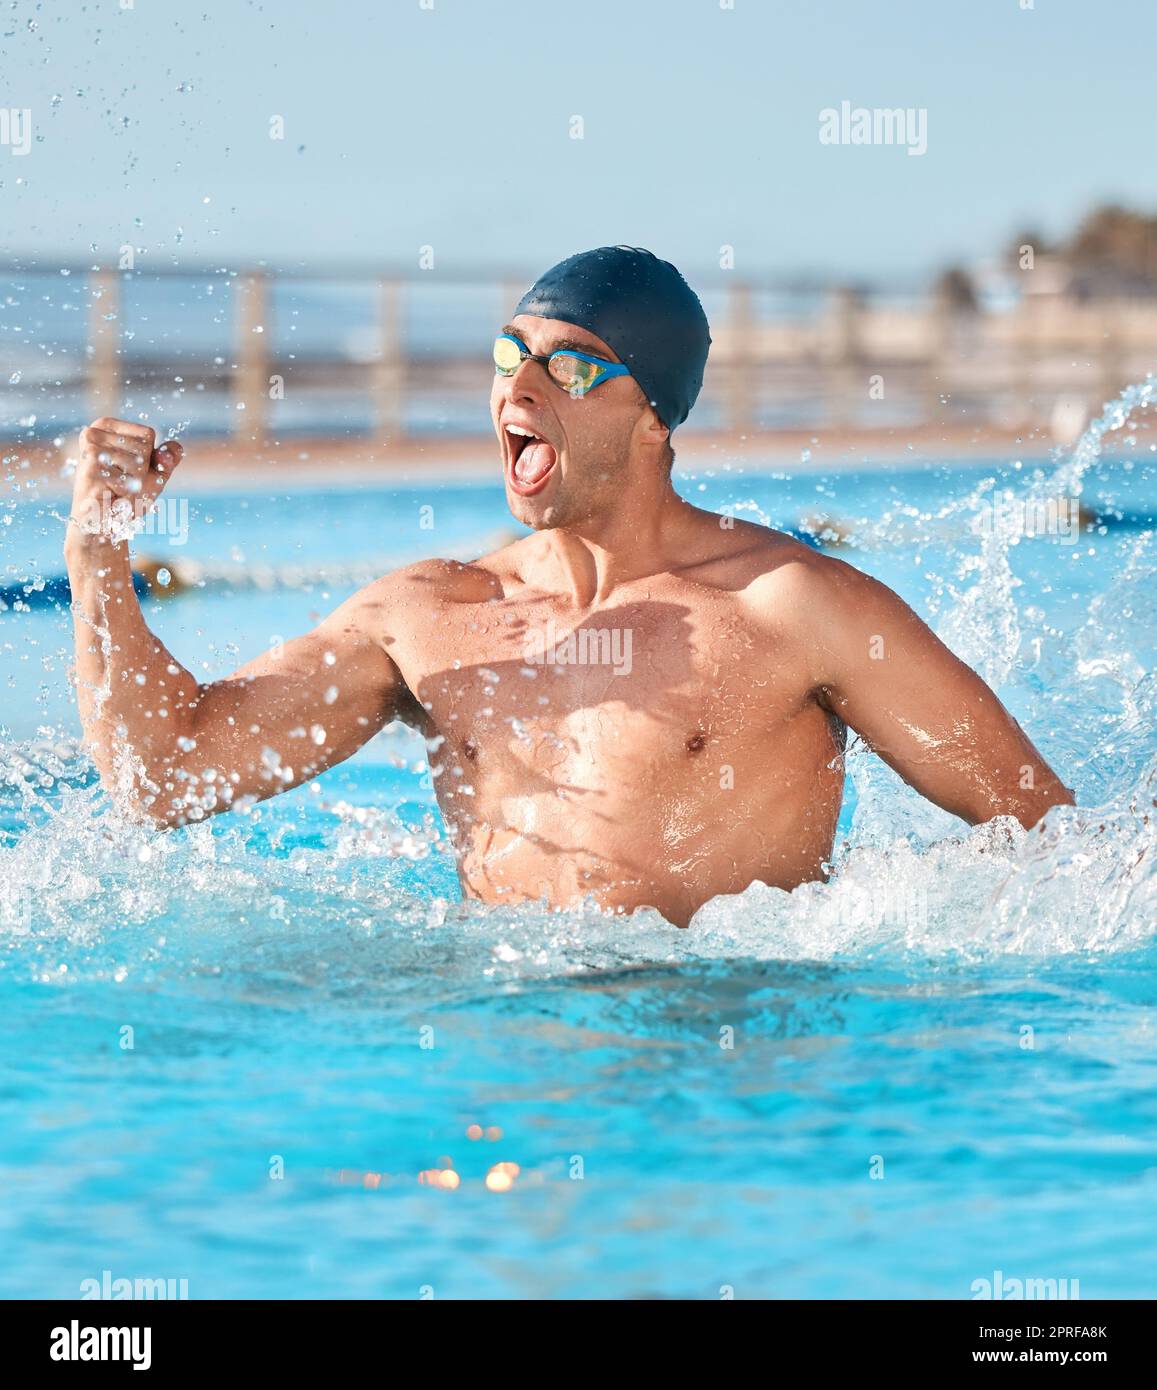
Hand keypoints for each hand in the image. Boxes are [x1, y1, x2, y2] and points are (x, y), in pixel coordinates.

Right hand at [68, 418, 182, 543]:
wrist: (103, 523)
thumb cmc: (125, 496)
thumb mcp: (152, 474)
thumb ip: (167, 458)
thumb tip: (176, 447)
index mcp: (106, 426)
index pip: (147, 434)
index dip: (148, 459)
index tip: (127, 469)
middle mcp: (93, 433)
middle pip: (144, 447)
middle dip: (141, 472)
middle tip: (120, 483)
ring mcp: (90, 450)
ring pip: (137, 462)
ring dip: (133, 484)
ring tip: (115, 489)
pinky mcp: (90, 470)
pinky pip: (128, 480)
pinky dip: (126, 494)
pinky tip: (109, 496)